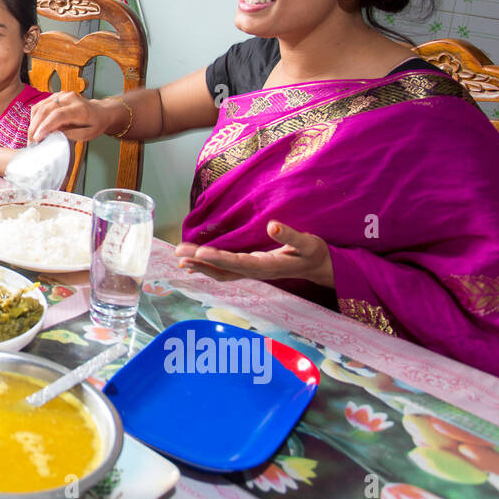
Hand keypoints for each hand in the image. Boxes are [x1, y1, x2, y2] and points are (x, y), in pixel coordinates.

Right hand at [27, 92, 115, 142]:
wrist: (99, 112)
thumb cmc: (94, 124)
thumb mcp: (87, 135)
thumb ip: (70, 134)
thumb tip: (52, 135)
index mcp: (79, 108)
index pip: (58, 115)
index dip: (46, 126)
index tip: (38, 138)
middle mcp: (69, 98)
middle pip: (46, 110)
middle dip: (35, 127)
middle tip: (31, 142)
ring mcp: (60, 95)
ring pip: (40, 107)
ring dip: (33, 123)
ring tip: (32, 137)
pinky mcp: (54, 96)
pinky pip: (40, 106)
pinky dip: (34, 118)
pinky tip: (35, 128)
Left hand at [173, 221, 333, 287]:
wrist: (318, 267)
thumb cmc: (313, 252)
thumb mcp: (308, 243)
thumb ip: (291, 235)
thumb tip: (273, 225)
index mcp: (268, 266)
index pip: (239, 262)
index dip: (219, 259)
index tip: (200, 252)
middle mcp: (256, 272)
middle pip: (223, 270)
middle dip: (201, 263)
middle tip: (179, 253)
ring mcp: (251, 272)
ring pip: (221, 272)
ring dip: (200, 266)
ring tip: (180, 258)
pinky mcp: (249, 268)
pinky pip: (224, 271)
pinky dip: (208, 267)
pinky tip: (194, 262)